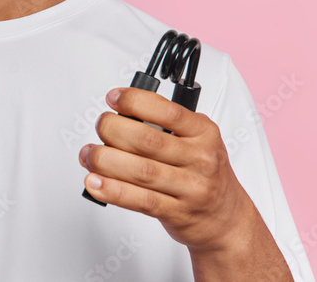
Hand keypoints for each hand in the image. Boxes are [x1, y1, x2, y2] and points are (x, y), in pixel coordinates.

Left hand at [79, 87, 256, 252]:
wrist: (227, 219)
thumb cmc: (203, 173)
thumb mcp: (197, 139)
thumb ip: (164, 125)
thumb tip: (119, 115)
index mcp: (203, 133)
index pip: (167, 112)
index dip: (134, 101)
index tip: (113, 98)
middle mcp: (200, 159)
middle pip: (146, 141)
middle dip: (112, 130)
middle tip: (100, 128)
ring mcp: (190, 188)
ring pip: (140, 171)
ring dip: (105, 161)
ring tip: (89, 156)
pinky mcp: (177, 213)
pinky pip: (140, 200)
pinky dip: (113, 190)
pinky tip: (95, 183)